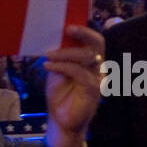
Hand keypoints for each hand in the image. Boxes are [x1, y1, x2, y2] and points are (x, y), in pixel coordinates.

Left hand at [43, 25, 103, 146]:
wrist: (61, 121)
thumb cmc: (60, 95)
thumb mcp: (57, 70)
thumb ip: (60, 56)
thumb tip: (52, 36)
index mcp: (90, 61)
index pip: (94, 40)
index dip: (84, 30)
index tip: (68, 24)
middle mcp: (97, 67)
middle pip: (98, 44)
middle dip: (83, 33)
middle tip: (67, 29)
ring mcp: (97, 79)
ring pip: (88, 57)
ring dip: (66, 53)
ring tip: (49, 55)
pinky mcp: (94, 90)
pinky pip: (80, 73)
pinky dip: (63, 67)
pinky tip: (49, 67)